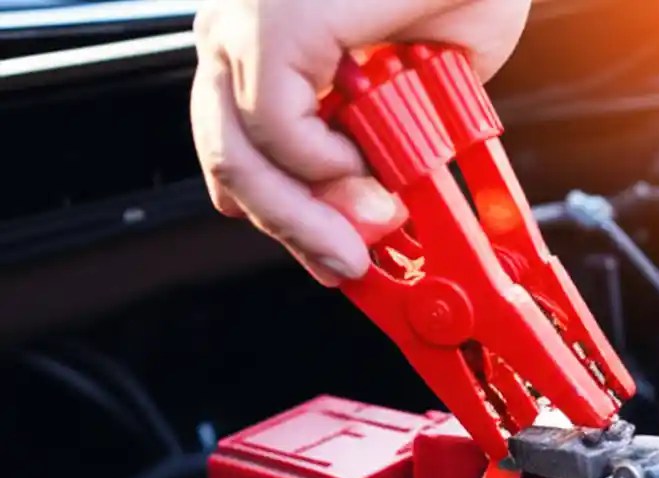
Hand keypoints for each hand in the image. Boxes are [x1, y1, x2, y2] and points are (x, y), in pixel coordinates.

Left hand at [191, 0, 530, 285]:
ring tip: (372, 233)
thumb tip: (377, 209)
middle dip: (293, 230)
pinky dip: (327, 168)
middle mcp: (244, 31)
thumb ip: (386, 150)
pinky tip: (371, 171)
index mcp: (272, 45)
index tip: (337, 257)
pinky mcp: (274, 23)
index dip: (288, 216)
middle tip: (350, 266)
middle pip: (229, 161)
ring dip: (311, 216)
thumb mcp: (422, 92)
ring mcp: (248, 25)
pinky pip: (280, 130)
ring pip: (240, 157)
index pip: (246, 151)